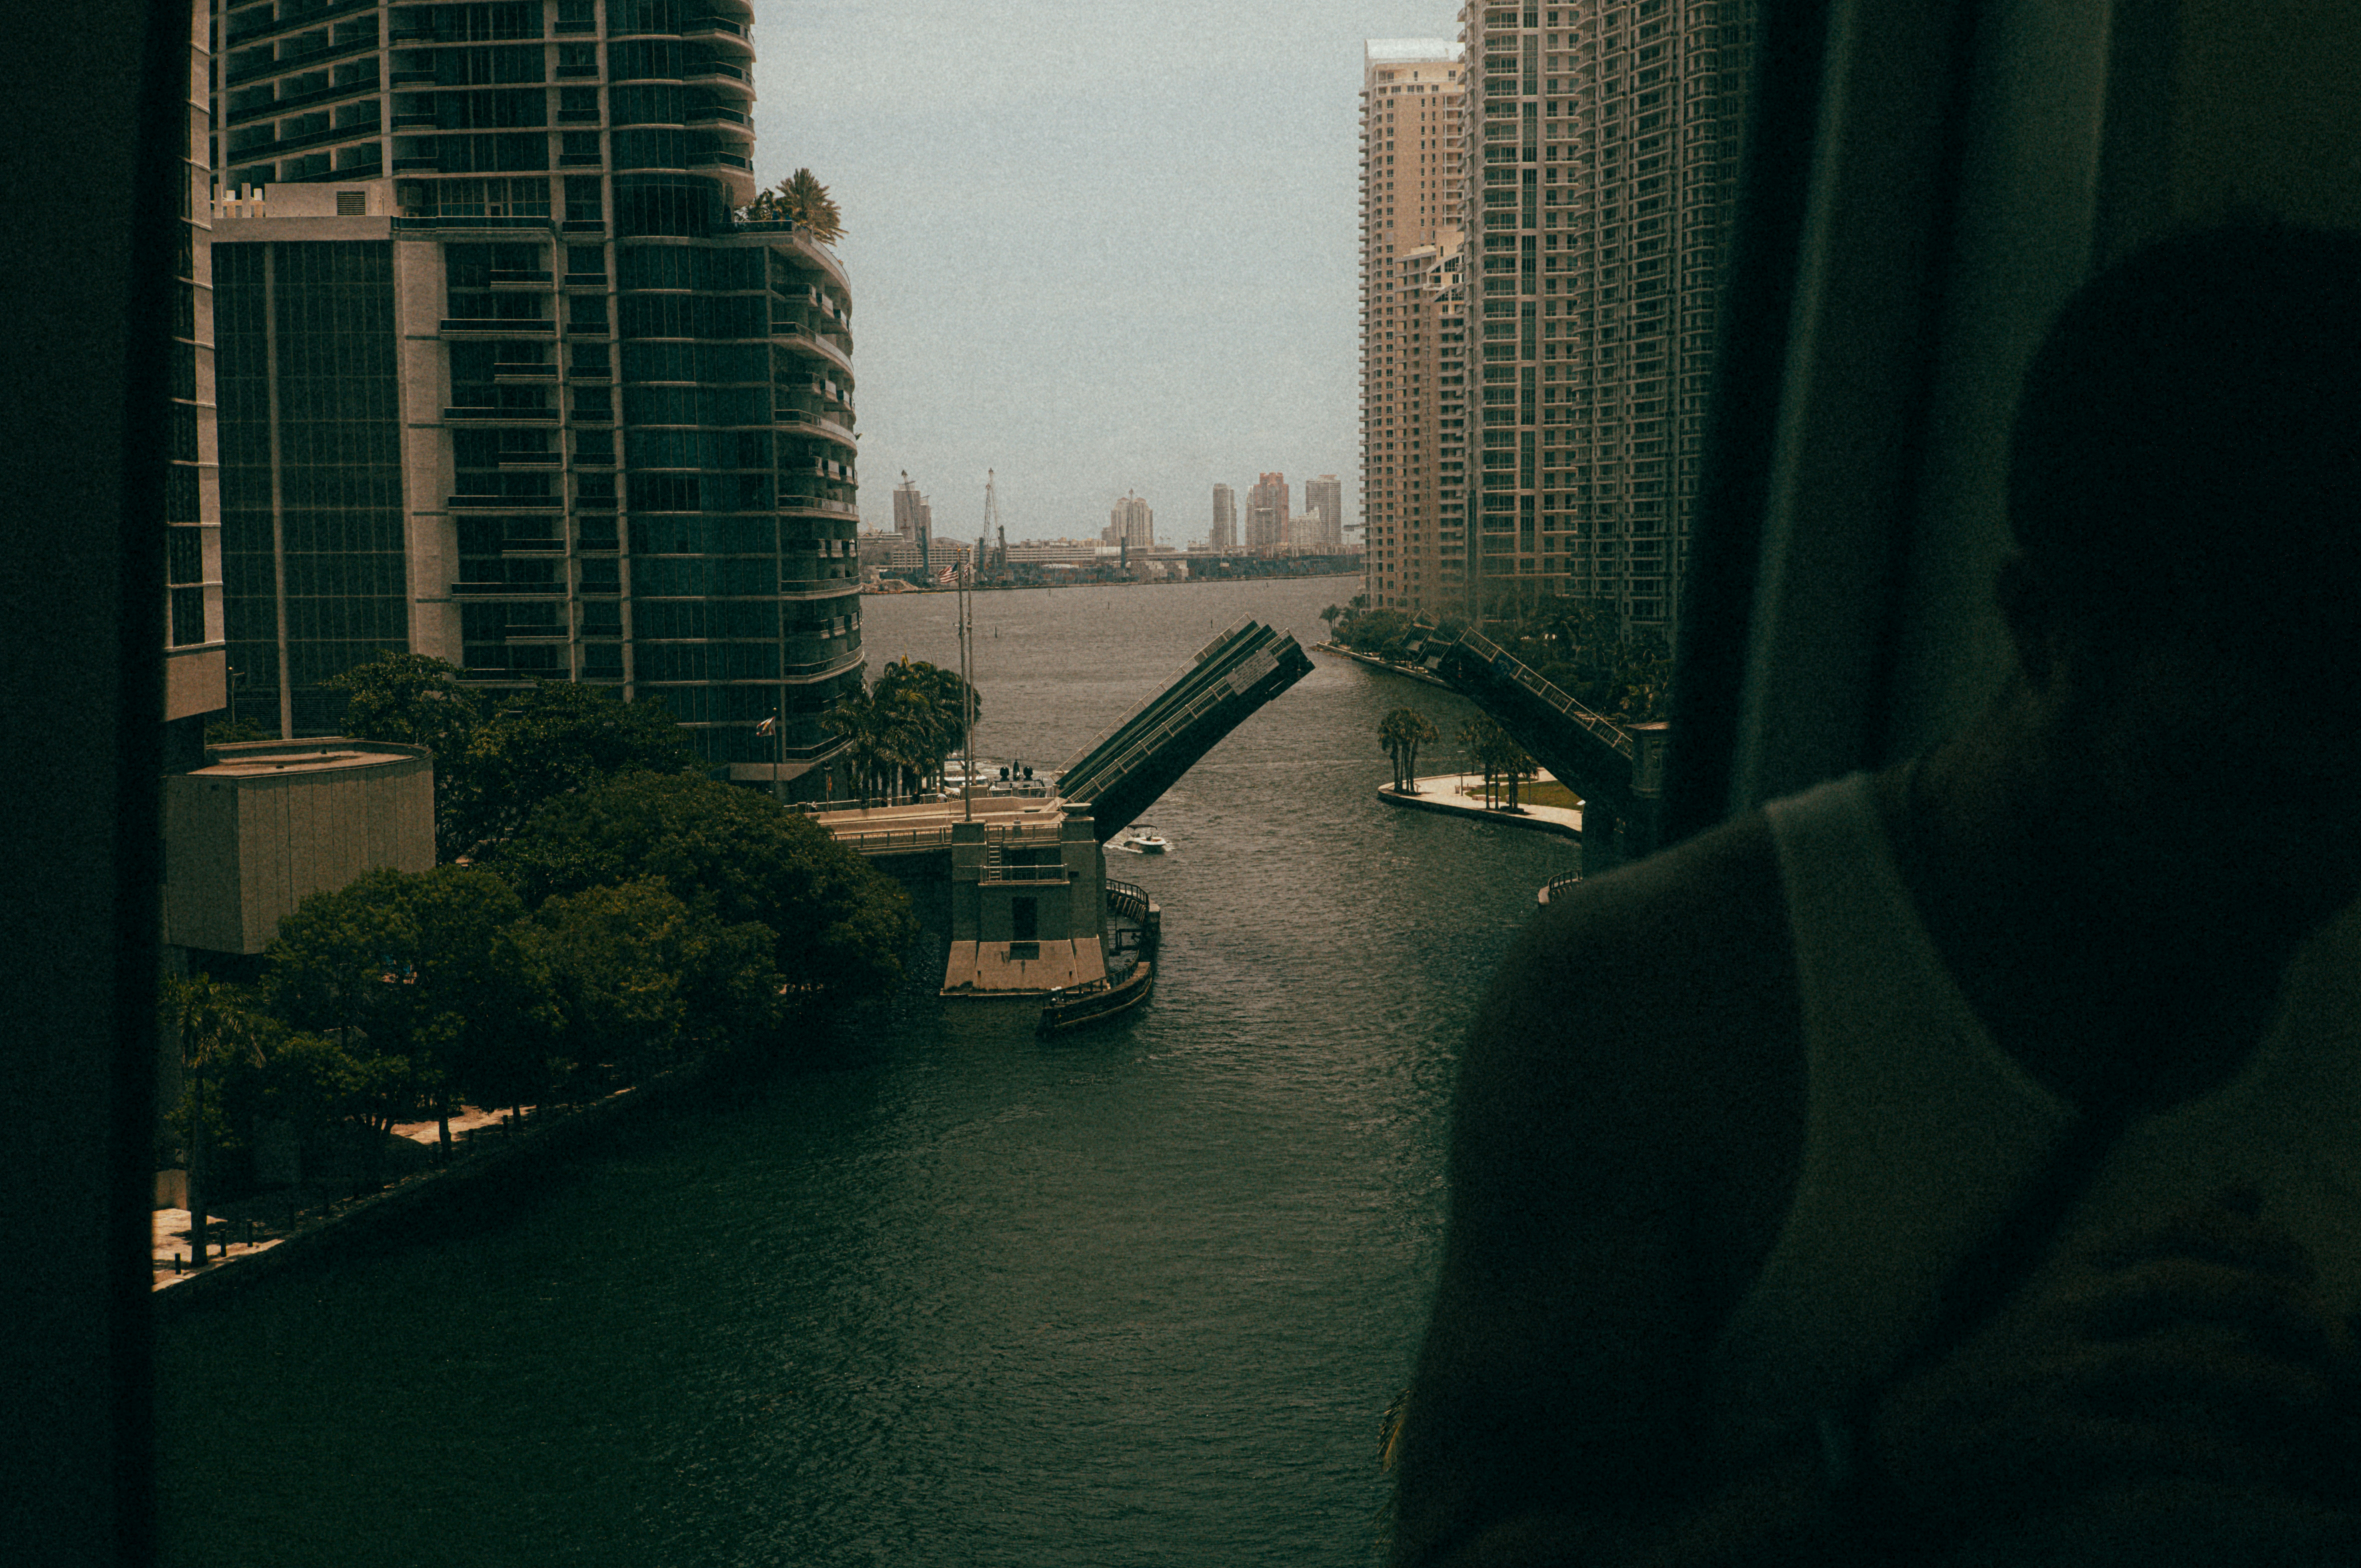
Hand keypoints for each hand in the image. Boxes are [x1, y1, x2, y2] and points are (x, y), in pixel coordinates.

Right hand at [1862, 1189, 2360, 1543]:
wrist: (1933, 1430)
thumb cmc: (2027, 1352)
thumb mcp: (2085, 1277)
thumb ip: (2168, 1237)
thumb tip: (2250, 1185)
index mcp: (2079, 1261)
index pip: (2175, 1225)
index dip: (2252, 1240)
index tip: (2305, 1267)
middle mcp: (2067, 1305)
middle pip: (2173, 1283)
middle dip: (2260, 1301)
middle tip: (2326, 1330)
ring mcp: (2056, 1370)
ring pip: (2162, 1361)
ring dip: (2248, 1377)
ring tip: (2315, 1397)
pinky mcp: (2054, 1435)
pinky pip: (2143, 1442)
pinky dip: (2210, 1455)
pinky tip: (2264, 1467)